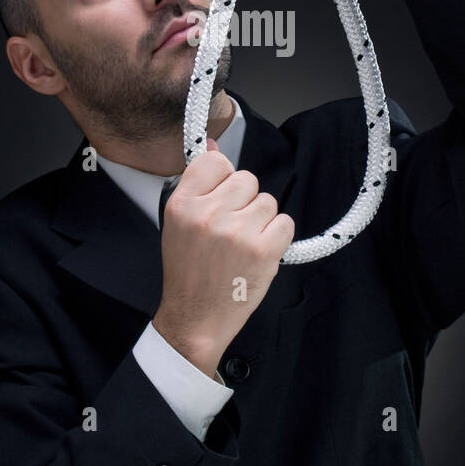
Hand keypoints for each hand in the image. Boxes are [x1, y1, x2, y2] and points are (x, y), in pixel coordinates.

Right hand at [153, 136, 294, 376]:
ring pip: (268, 201)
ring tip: (243, 244)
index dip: (224, 178)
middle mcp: (208, 214)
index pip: (216, 162)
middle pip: (247, 179)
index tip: (222, 197)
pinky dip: (278, 237)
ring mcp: (237, 232)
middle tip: (231, 229)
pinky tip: (259, 253)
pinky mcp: (262, 250)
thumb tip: (215, 147)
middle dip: (245, 201)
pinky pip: (285, 223)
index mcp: (182, 204)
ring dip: (262, 220)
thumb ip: (197, 186)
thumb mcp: (179, 224)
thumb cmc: (188, 271)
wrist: (195, 319)